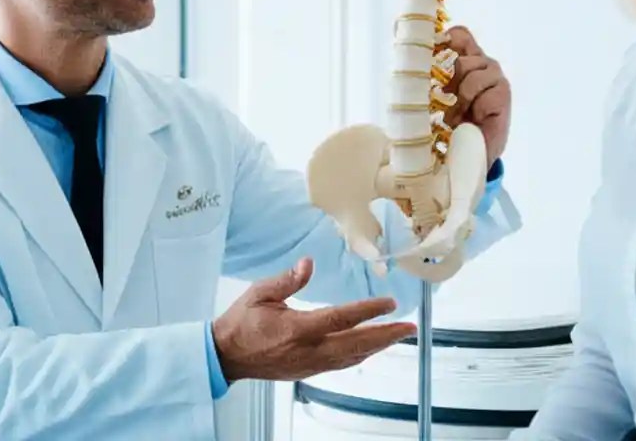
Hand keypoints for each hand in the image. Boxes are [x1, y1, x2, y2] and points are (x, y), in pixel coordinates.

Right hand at [212, 257, 416, 382]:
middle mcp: (308, 350)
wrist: (226, 356)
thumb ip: (286, 280)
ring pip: (352, 357)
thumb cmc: (241, 322)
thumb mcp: (259, 294)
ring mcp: (310, 365)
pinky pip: (341, 364)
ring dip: (378, 346)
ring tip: (398, 335)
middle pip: (356, 344)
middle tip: (409, 327)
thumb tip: (308, 263)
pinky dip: (361, 355)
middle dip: (386, 335)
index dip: (367, 311)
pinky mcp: (308, 371)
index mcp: (296, 329)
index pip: (340, 319)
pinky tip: (371, 347)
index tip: (389, 303)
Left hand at [440, 25, 510, 168]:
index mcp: (466, 58)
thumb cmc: (452, 121)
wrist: (472, 151)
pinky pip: (486, 92)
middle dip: (449, 81)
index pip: (459, 35)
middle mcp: (482, 62)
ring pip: (471, 71)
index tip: (432, 61)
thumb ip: (427, 70)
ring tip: (459, 115)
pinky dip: (476, 108)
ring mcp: (495, 76)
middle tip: (446, 103)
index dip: (446, 42)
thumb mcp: (435, 94)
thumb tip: (402, 43)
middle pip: (461, 55)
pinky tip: (476, 119)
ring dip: (460, 98)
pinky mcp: (504, 93)